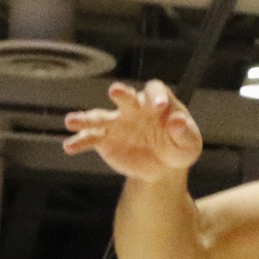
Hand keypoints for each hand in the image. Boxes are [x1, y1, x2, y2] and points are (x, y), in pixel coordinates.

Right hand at [64, 79, 203, 180]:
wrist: (163, 167)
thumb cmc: (179, 147)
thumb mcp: (189, 143)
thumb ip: (184, 132)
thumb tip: (177, 121)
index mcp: (157, 102)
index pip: (155, 90)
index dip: (157, 96)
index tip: (160, 107)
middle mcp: (134, 108)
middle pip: (126, 97)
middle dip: (122, 94)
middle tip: (115, 91)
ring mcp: (117, 123)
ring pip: (100, 117)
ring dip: (86, 118)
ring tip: (70, 121)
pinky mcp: (105, 140)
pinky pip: (90, 139)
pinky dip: (80, 142)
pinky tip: (69, 146)